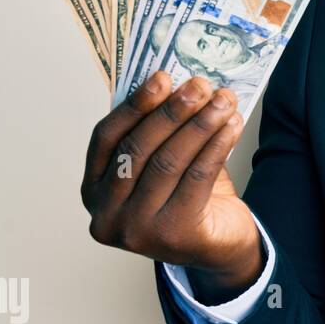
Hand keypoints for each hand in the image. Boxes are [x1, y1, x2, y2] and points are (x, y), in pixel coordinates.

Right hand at [81, 70, 262, 301]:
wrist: (219, 246)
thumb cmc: (187, 198)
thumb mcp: (163, 164)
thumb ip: (159, 132)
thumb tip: (176, 84)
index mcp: (93, 191)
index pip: (106, 139)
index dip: (134, 106)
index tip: (161, 77)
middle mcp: (107, 214)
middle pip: (139, 149)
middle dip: (173, 111)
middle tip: (200, 85)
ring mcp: (136, 230)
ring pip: (169, 162)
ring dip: (200, 125)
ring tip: (223, 101)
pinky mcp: (173, 236)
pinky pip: (196, 178)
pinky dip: (216, 146)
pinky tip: (231, 126)